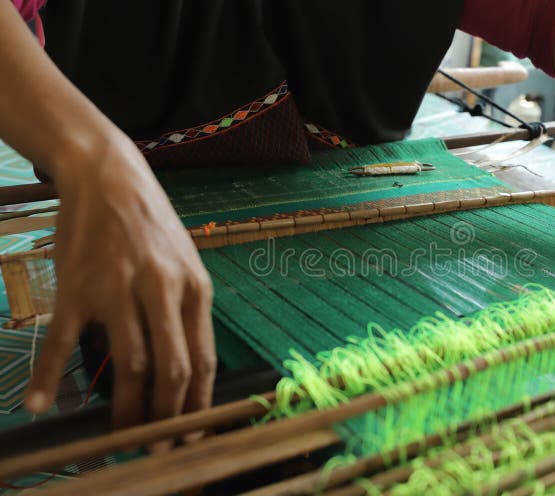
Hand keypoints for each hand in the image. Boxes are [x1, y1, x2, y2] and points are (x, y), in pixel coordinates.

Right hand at [24, 131, 215, 437]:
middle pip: (171, 371)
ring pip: (129, 364)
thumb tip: (185, 370)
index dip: (198, 406)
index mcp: (196, 288)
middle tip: (156, 447)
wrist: (109, 177)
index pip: (203, 361)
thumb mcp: (187, 264)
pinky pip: (62, 341)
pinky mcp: (77, 286)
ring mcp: (118, 288)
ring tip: (120, 436)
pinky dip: (49, 376)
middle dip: (166, 419)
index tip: (192, 436)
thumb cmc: (152, 227)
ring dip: (125, 410)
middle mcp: (163, 290)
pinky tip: (40, 404)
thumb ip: (187, 313)